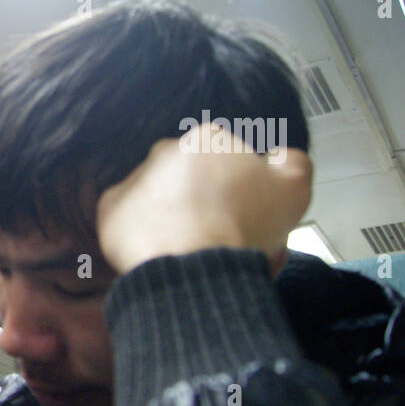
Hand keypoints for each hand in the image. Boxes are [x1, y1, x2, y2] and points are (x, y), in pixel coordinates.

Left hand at [96, 124, 310, 274]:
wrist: (194, 267)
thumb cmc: (244, 227)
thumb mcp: (295, 189)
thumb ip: (291, 162)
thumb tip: (278, 157)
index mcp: (208, 139)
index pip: (225, 159)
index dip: (237, 189)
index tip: (243, 214)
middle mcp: (165, 150)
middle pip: (189, 176)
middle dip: (201, 199)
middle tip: (216, 233)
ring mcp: (134, 178)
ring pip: (157, 196)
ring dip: (171, 215)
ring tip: (187, 246)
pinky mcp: (109, 208)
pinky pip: (127, 218)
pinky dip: (141, 233)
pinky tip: (160, 249)